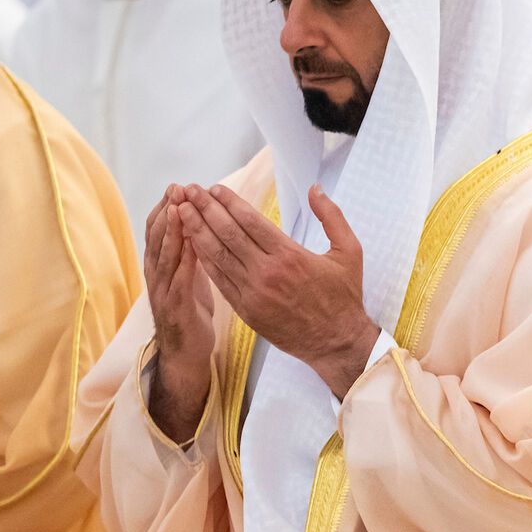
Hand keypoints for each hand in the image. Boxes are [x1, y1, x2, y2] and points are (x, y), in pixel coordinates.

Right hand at [145, 186, 215, 442]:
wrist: (185, 355)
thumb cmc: (191, 314)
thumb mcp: (190, 279)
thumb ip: (190, 255)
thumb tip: (200, 226)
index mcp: (161, 267)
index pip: (160, 231)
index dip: (167, 208)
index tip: (178, 187)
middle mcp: (157, 276)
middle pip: (158, 237)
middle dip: (168, 210)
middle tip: (177, 188)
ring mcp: (163, 292)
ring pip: (164, 255)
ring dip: (172, 230)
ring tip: (179, 207)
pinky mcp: (175, 308)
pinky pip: (178, 280)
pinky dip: (183, 260)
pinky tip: (191, 244)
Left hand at [178, 183, 379, 397]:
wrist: (337, 342)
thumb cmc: (344, 297)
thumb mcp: (350, 252)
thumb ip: (332, 217)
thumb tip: (315, 189)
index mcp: (291, 255)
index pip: (250, 221)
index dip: (229, 202)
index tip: (213, 188)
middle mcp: (268, 272)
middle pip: (228, 234)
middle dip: (205, 209)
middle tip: (188, 191)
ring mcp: (254, 293)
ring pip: (218, 256)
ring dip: (197, 231)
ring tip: (181, 211)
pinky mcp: (246, 311)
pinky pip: (219, 281)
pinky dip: (204, 260)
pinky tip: (192, 244)